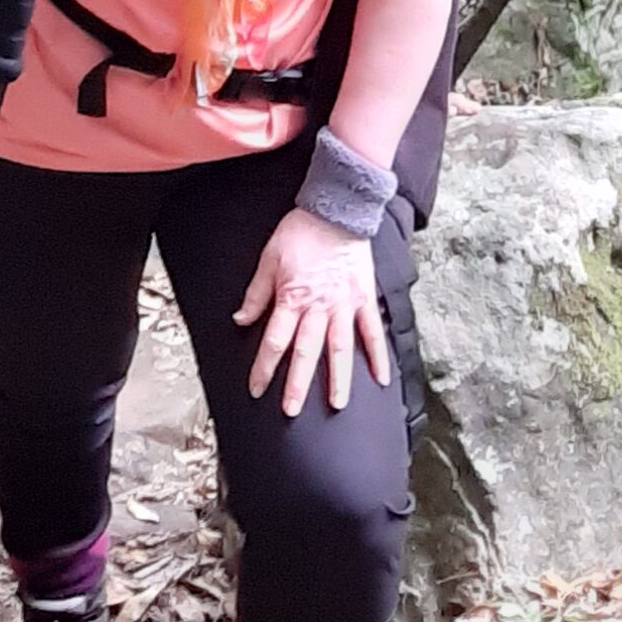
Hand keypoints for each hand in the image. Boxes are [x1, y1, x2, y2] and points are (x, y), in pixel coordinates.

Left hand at [234, 207, 390, 416]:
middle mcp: (318, 307)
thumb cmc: (301, 232)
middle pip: (306, 352)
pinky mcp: (363, 299)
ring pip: (340, 349)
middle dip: (297, 384)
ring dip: (338, 379)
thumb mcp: (269, 259)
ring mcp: (344, 305)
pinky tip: (380, 378)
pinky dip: (377, 355)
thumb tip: (241, 319)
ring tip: (336, 404)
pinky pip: (372, 332)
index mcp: (292, 298)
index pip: (275, 340)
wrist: (335, 210)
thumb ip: (256, 293)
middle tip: (291, 410)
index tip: (257, 388)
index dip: (264, 367)